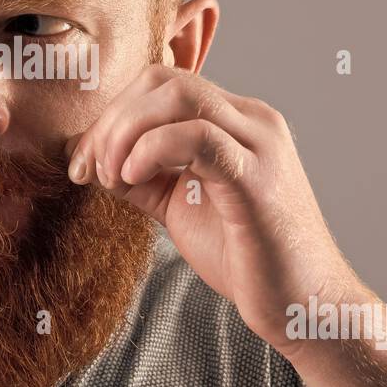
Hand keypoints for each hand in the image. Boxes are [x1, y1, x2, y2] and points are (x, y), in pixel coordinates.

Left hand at [64, 63, 357, 358]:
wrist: (303, 304)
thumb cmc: (246, 257)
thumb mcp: (178, 205)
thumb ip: (141, 175)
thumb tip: (88, 156)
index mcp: (235, 120)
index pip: (162, 84)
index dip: (112, 114)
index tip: (83, 163)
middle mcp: (252, 120)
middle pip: (164, 81)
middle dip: (112, 119)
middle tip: (90, 169)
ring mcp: (258, 144)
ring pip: (179, 96)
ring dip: (126, 132)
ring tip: (112, 177)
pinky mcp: (256, 178)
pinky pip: (198, 137)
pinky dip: (152, 149)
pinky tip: (132, 178)